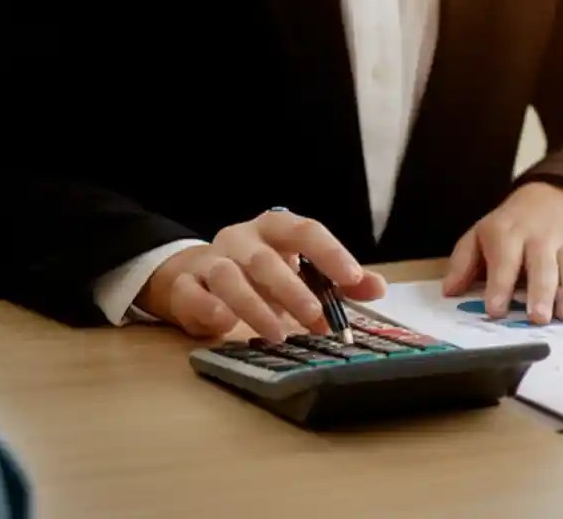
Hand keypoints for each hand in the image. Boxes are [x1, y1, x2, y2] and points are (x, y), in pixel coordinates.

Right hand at [134, 210, 385, 341]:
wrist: (198, 276)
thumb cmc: (262, 273)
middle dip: (293, 290)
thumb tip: (378, 288)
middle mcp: (241, 239)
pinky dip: (208, 308)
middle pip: (265, 259)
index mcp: (275, 229)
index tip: (352, 279)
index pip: (305, 231)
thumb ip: (341, 280)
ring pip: (229, 277)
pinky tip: (225, 324)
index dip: (330, 253)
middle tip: (316, 318)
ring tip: (279, 333)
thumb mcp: (303, 272)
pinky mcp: (185, 286)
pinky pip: (191, 294)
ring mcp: (210, 261)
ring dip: (255, 307)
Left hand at [442, 183, 562, 324]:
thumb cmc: (509, 228)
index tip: (495, 310)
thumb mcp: (480, 236)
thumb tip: (449, 291)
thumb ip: (463, 262)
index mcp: (508, 233)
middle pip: (542, 265)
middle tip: (538, 318)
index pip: (504, 259)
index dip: (499, 285)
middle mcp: (541, 237)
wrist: (551, 199)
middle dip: (541, 291)